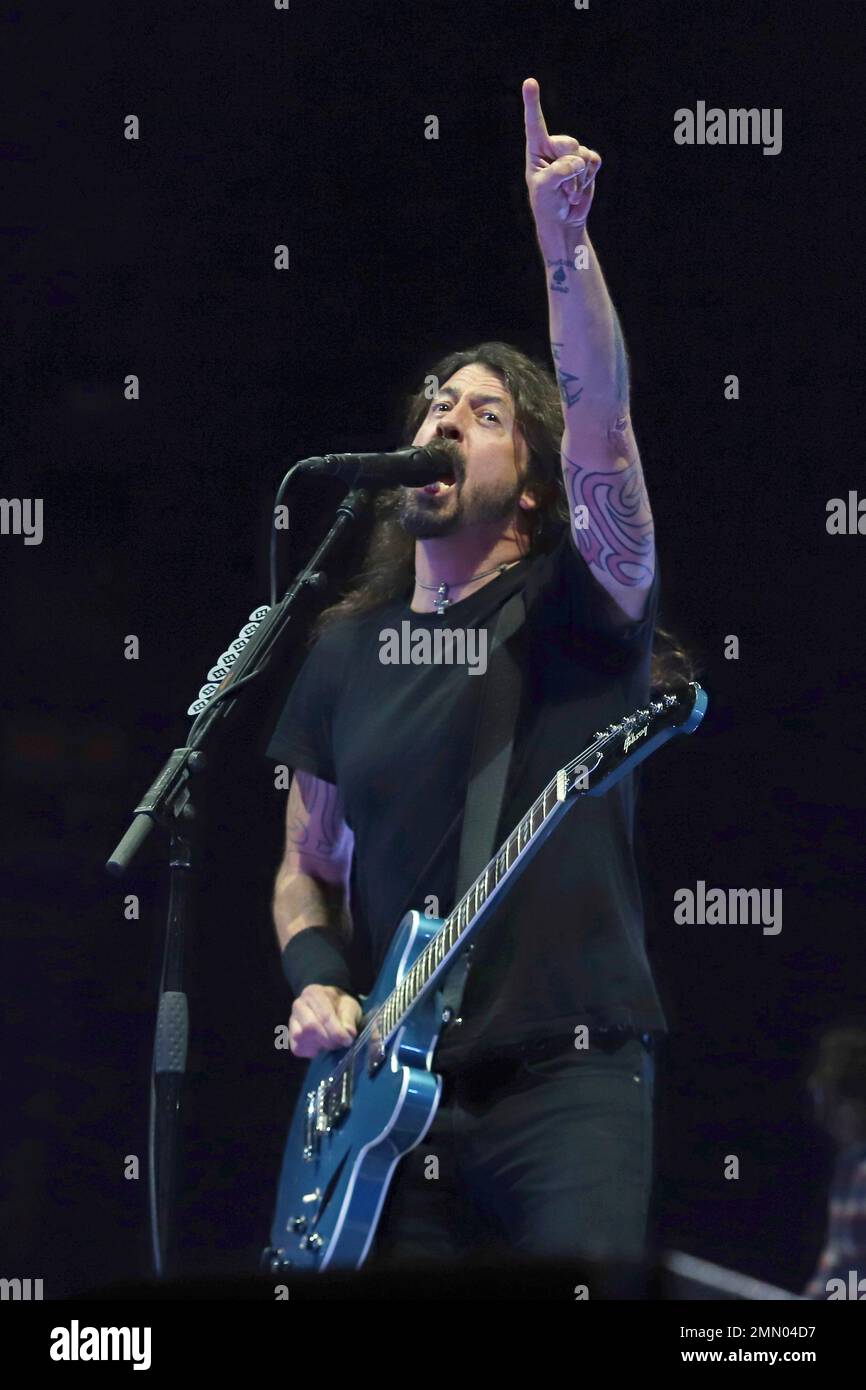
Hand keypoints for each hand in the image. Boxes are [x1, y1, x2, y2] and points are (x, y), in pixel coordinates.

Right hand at [288, 984, 362, 1058]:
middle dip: (328, 1039)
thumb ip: (349, 1019)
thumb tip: (348, 1032)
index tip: (347, 1040)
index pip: (324, 1015)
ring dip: (319, 1045)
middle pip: (310, 1027)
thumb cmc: (340, 1006)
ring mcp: (292, 1020)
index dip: (336, 1031)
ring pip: (301, 1037)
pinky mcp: (290, 1035)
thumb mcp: (349, 1007)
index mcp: (314, 993)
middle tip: (339, 1043)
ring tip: (330, 1043)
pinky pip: (297, 1048)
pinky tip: (320, 1047)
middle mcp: (299, 1004)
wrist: (332, 1008)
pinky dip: (310, 1051)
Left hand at [522, 77, 601, 232]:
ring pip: (583, 156)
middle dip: (569, 168)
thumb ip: (559, 171)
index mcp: (536, 149)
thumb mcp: (545, 188)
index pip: (534, 123)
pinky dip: (588, 179)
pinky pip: (594, 161)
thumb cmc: (547, 204)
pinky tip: (579, 188)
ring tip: (568, 191)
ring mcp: (572, 153)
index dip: (533, 102)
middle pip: (569, 144)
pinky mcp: (587, 161)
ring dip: (578, 180)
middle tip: (561, 188)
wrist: (563, 220)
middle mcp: (554, 146)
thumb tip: (579, 161)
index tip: (529, 82)